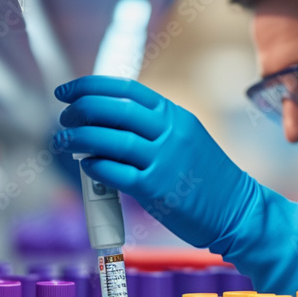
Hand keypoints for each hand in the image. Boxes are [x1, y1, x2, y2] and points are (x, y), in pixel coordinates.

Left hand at [54, 76, 254, 248]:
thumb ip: (153, 128)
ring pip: (109, 140)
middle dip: (79, 112)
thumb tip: (106, 125)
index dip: (89, 87)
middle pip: (112, 111)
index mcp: (174, 115)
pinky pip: (115, 173)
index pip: (125, 89)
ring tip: (61, 142)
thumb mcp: (186, 138)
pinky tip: (86, 165)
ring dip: (77, 139)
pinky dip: (95, 167)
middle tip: (63, 120)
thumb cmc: (206, 177)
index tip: (66, 93)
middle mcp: (169, 132)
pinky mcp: (156, 189)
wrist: (236, 209)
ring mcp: (164, 160)